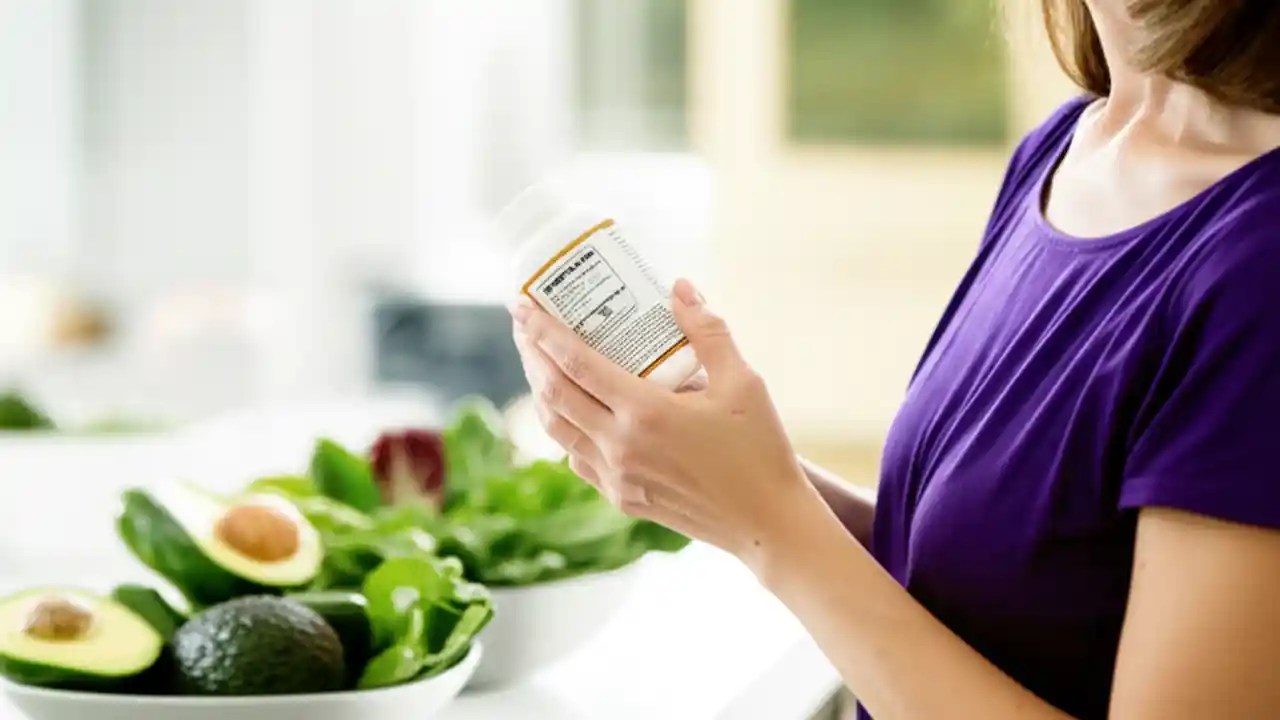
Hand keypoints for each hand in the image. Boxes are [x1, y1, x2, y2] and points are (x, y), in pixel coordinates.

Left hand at [509, 279, 820, 567]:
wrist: (766, 523)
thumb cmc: (759, 450)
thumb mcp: (743, 382)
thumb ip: (707, 330)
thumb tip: (678, 286)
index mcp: (645, 412)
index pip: (575, 363)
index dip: (542, 331)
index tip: (521, 304)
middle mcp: (620, 446)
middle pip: (552, 393)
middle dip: (531, 353)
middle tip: (524, 323)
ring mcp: (616, 476)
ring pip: (556, 428)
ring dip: (540, 390)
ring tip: (538, 361)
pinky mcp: (621, 498)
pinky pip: (576, 457)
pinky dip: (563, 427)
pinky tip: (570, 410)